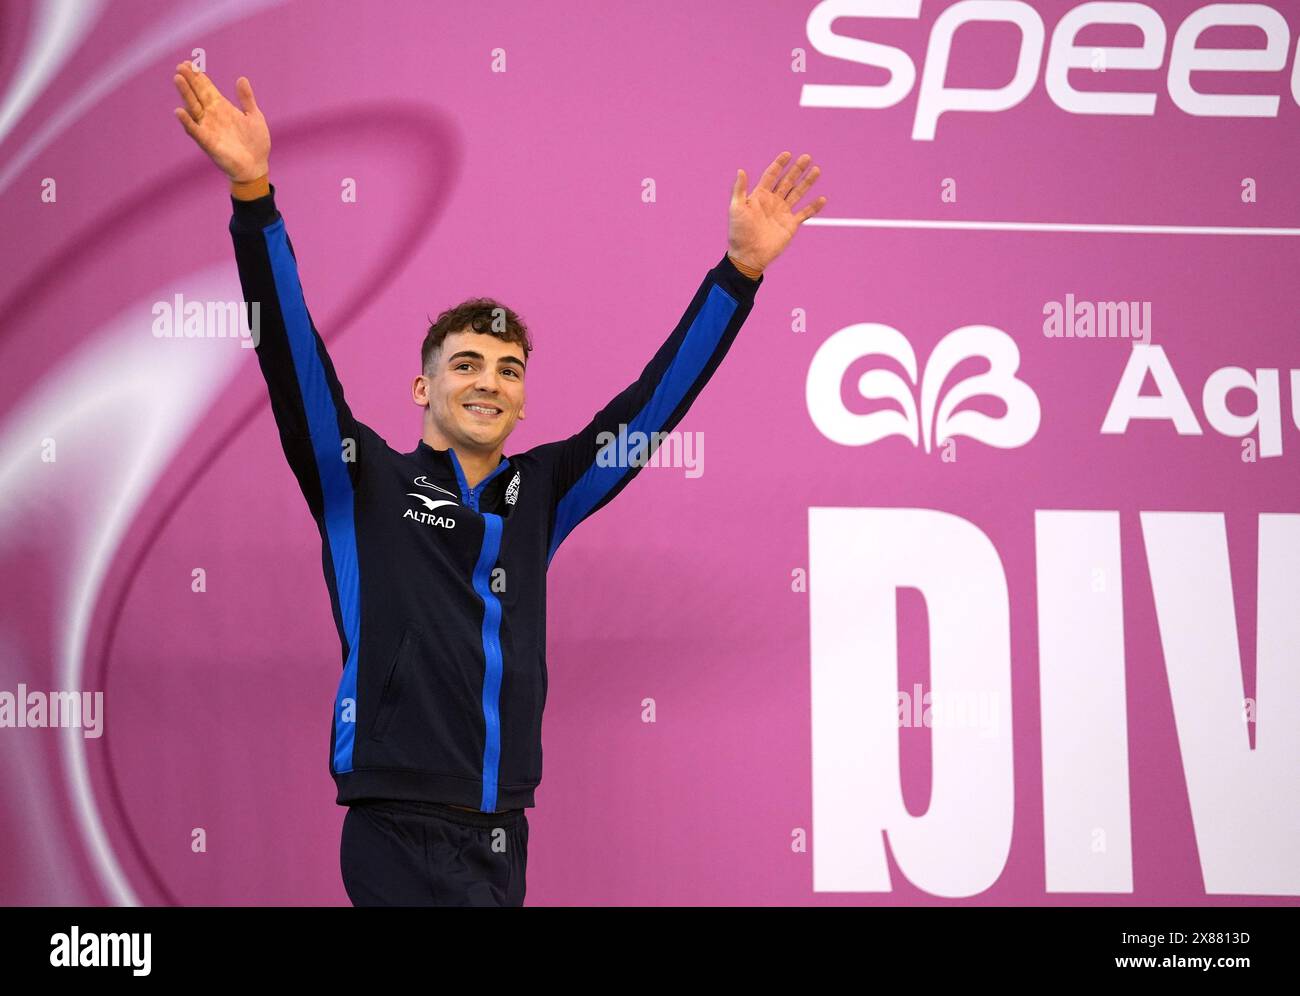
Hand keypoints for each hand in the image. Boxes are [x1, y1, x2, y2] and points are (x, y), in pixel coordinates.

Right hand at [172, 61, 269, 182]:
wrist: (257, 166)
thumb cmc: (256, 142)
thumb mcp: (254, 116)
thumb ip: (246, 99)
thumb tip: (241, 78)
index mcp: (222, 107)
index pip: (206, 88)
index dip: (198, 76)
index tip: (189, 62)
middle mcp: (212, 115)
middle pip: (197, 94)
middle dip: (189, 80)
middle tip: (180, 65)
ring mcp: (208, 128)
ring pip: (193, 107)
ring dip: (185, 94)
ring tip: (178, 79)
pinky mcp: (208, 142)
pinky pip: (195, 131)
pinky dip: (187, 122)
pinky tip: (180, 111)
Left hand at [727, 152, 825, 271]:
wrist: (748, 255)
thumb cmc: (739, 232)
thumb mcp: (736, 208)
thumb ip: (740, 189)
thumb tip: (741, 170)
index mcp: (759, 196)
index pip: (771, 175)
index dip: (779, 164)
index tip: (787, 154)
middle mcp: (773, 202)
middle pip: (787, 181)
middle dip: (797, 169)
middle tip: (806, 157)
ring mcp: (782, 212)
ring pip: (798, 193)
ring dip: (807, 182)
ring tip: (816, 170)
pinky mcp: (790, 225)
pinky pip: (805, 213)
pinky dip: (814, 207)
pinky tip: (822, 199)